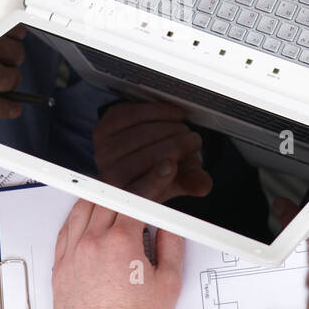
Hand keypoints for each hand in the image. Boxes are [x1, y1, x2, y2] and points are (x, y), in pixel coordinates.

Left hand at [52, 200, 183, 308]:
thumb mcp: (168, 284)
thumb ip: (172, 247)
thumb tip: (169, 227)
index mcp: (121, 243)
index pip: (135, 200)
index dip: (148, 188)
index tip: (155, 185)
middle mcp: (93, 243)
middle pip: (107, 199)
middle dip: (125, 192)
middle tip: (135, 195)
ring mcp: (73, 253)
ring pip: (82, 208)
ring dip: (98, 198)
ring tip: (111, 200)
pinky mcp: (61, 265)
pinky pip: (65, 229)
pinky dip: (77, 217)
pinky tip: (85, 218)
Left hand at [93, 101, 212, 201]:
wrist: (150, 150)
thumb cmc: (164, 169)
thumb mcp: (182, 180)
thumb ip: (192, 182)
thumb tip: (204, 185)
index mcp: (128, 197)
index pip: (137, 193)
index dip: (153, 180)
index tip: (172, 166)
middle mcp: (110, 177)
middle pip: (141, 159)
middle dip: (174, 145)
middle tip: (194, 140)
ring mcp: (104, 152)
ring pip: (137, 135)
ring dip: (167, 127)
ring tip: (184, 128)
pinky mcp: (103, 128)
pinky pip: (130, 116)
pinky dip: (155, 111)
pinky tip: (173, 114)